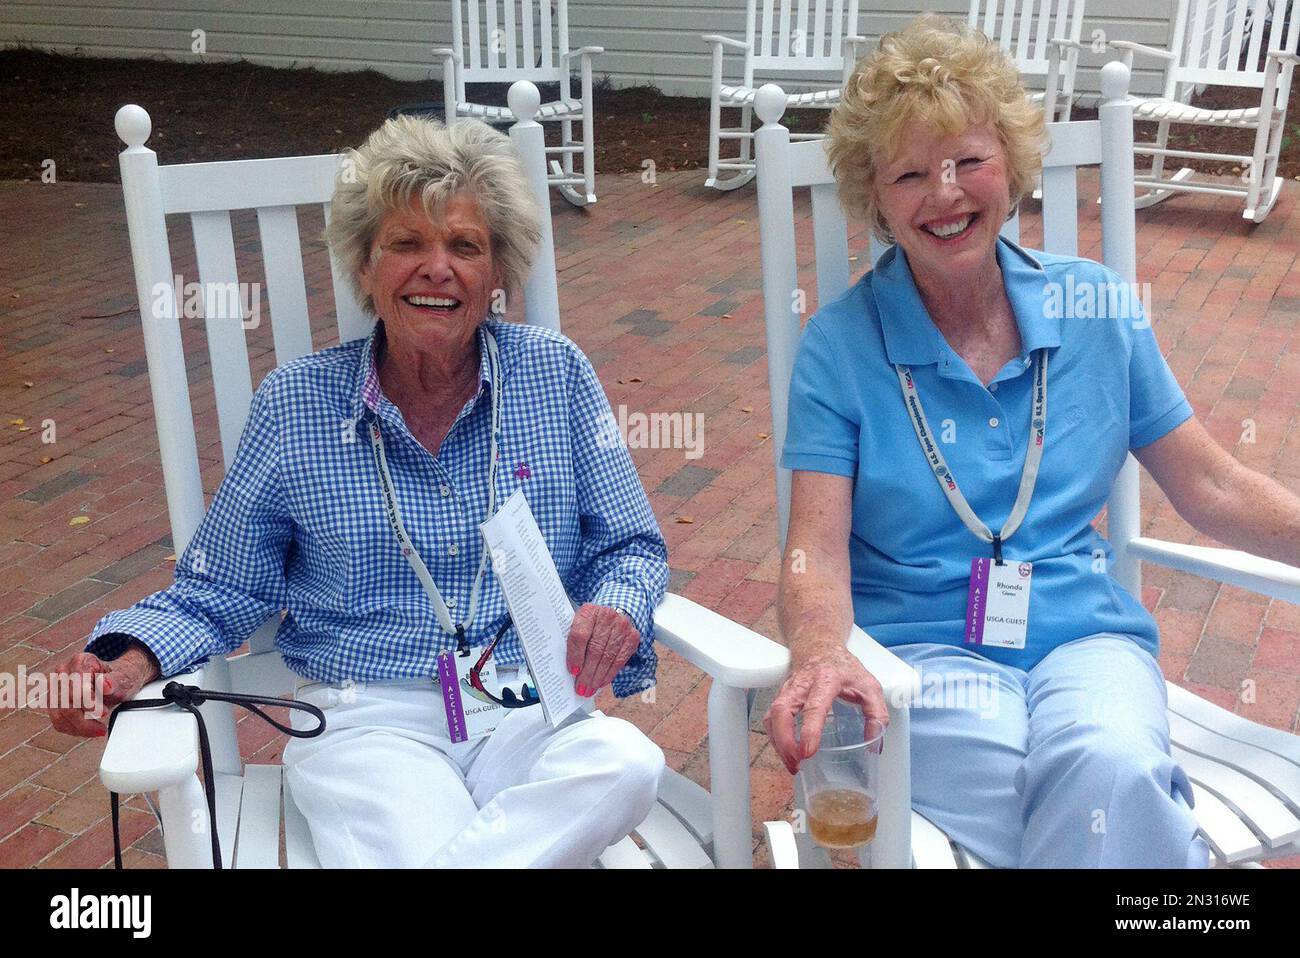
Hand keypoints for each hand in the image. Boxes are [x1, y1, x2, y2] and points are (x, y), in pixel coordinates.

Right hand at [42, 641, 159, 737]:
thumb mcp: (123, 677)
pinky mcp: (54, 703)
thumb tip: (106, 685)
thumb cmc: (118, 677)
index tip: (103, 712)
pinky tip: (89, 729)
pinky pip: (59, 722)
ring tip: (98, 729)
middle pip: (66, 702)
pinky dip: (75, 729)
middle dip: (85, 719)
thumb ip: (114, 681)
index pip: (77, 685)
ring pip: (60, 715)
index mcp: (81, 661)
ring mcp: (55, 687)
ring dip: (80, 727)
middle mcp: (63, 672)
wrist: (115, 681)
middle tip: (102, 726)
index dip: (88, 701)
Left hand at [566, 604, 639, 696]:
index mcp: (588, 611)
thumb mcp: (579, 625)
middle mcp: (607, 616)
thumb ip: (572, 641)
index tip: (573, 671)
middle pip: (595, 649)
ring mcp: (622, 626)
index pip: (580, 635)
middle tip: (581, 688)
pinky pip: (620, 660)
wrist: (612, 614)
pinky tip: (602, 682)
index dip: (576, 655)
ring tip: (590, 689)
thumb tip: (570, 669)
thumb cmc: (591, 624)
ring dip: (597, 677)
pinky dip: (610, 674)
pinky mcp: (632, 637)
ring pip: (608, 657)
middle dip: (587, 673)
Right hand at [763, 640, 888, 773]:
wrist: (819, 646)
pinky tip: (786, 753)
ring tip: (792, 764)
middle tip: (796, 763)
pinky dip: (774, 738)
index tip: (808, 752)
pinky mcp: (780, 697)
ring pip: (772, 716)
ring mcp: (787, 690)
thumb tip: (873, 745)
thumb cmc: (844, 668)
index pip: (814, 707)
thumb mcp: (870, 686)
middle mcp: (801, 685)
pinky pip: (770, 718)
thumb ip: (877, 714)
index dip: (809, 730)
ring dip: (778, 743)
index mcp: (826, 681)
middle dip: (784, 741)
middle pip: (781, 711)